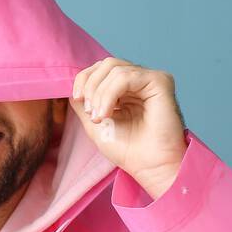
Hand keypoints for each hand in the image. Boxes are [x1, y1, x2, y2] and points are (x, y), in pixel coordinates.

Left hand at [70, 58, 187, 199]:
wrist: (149, 167)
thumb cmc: (128, 150)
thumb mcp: (95, 124)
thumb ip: (83, 104)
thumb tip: (72, 88)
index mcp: (126, 89)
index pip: (101, 69)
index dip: (84, 79)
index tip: (77, 99)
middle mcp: (139, 81)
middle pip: (106, 64)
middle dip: (90, 85)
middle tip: (89, 111)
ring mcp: (150, 80)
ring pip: (115, 69)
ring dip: (100, 93)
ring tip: (99, 117)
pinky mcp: (160, 81)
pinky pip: (127, 75)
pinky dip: (110, 93)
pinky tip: (108, 113)